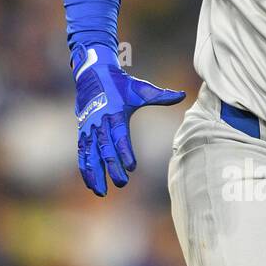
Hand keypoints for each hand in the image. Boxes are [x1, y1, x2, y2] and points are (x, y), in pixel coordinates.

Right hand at [72, 43, 184, 195]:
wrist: (92, 73)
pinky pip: (82, 153)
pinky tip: (91, 184)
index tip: (131, 168)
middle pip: (105, 149)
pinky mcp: (82, 131)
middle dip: (112, 167)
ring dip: (95, 174)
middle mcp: (100, 123)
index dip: (125, 152)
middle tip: (121, 183)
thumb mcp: (140, 88)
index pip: (120, 137)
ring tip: (102, 191)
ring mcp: (89, 128)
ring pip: (90, 155)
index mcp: (116, 114)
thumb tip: (182, 95)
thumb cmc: (120, 83)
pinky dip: (85, 168)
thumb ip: (161, 96)